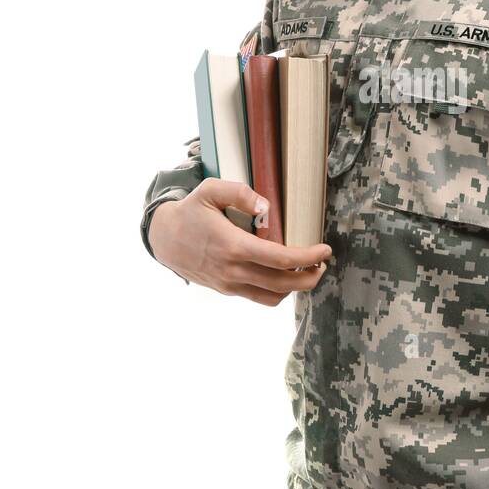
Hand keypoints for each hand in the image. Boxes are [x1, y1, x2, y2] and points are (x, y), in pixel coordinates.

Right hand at [148, 178, 331, 304]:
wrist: (164, 238)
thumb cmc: (190, 212)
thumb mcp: (210, 191)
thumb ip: (239, 193)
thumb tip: (266, 206)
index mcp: (233, 246)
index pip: (280, 259)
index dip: (308, 257)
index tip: (324, 250)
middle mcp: (233, 270)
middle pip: (282, 284)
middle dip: (309, 277)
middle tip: (323, 263)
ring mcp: (229, 284)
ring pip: (272, 297)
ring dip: (295, 288)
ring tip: (308, 271)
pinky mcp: (226, 290)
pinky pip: (258, 297)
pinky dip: (277, 291)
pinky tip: (285, 276)